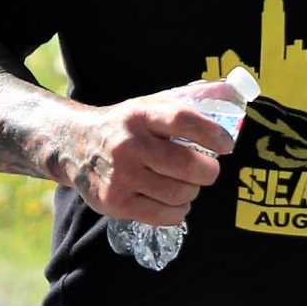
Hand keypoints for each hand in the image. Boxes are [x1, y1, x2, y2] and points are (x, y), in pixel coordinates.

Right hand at [60, 86, 241, 224]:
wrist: (74, 146)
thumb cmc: (125, 127)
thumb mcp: (150, 106)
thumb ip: (189, 99)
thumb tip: (232, 90)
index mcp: (140, 115)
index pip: (183, 120)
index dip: (211, 133)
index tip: (226, 145)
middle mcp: (128, 145)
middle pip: (186, 165)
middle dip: (208, 171)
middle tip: (208, 170)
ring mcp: (120, 176)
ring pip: (179, 193)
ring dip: (192, 191)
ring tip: (185, 184)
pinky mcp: (115, 203)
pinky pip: (165, 215)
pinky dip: (178, 211)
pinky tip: (171, 200)